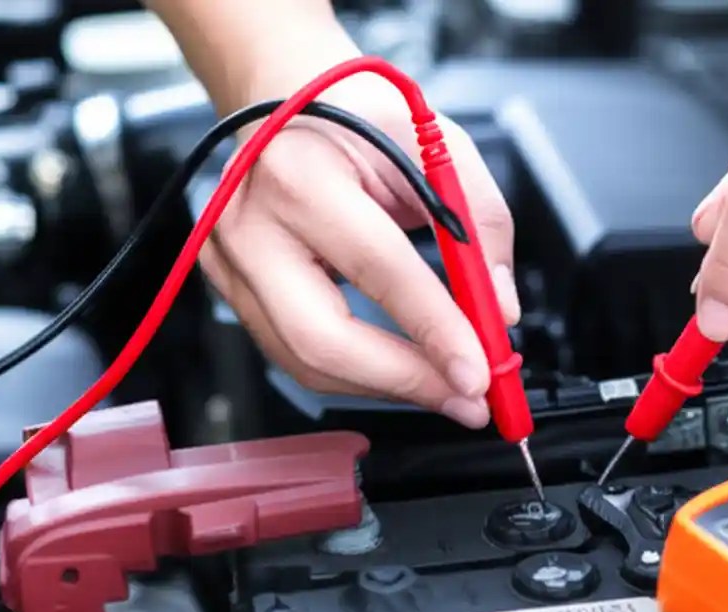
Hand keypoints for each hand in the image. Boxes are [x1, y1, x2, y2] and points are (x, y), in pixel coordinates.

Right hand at [201, 76, 518, 428]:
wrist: (283, 96)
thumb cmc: (354, 113)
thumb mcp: (437, 145)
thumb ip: (480, 224)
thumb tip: (498, 310)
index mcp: (302, 174)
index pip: (378, 268)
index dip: (434, 329)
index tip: (480, 370)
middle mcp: (252, 223)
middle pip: (323, 339)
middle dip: (406, 381)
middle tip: (466, 399)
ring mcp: (229, 262)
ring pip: (306, 361)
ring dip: (386, 387)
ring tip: (446, 391)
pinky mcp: (229, 288)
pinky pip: (294, 353)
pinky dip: (356, 372)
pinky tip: (402, 372)